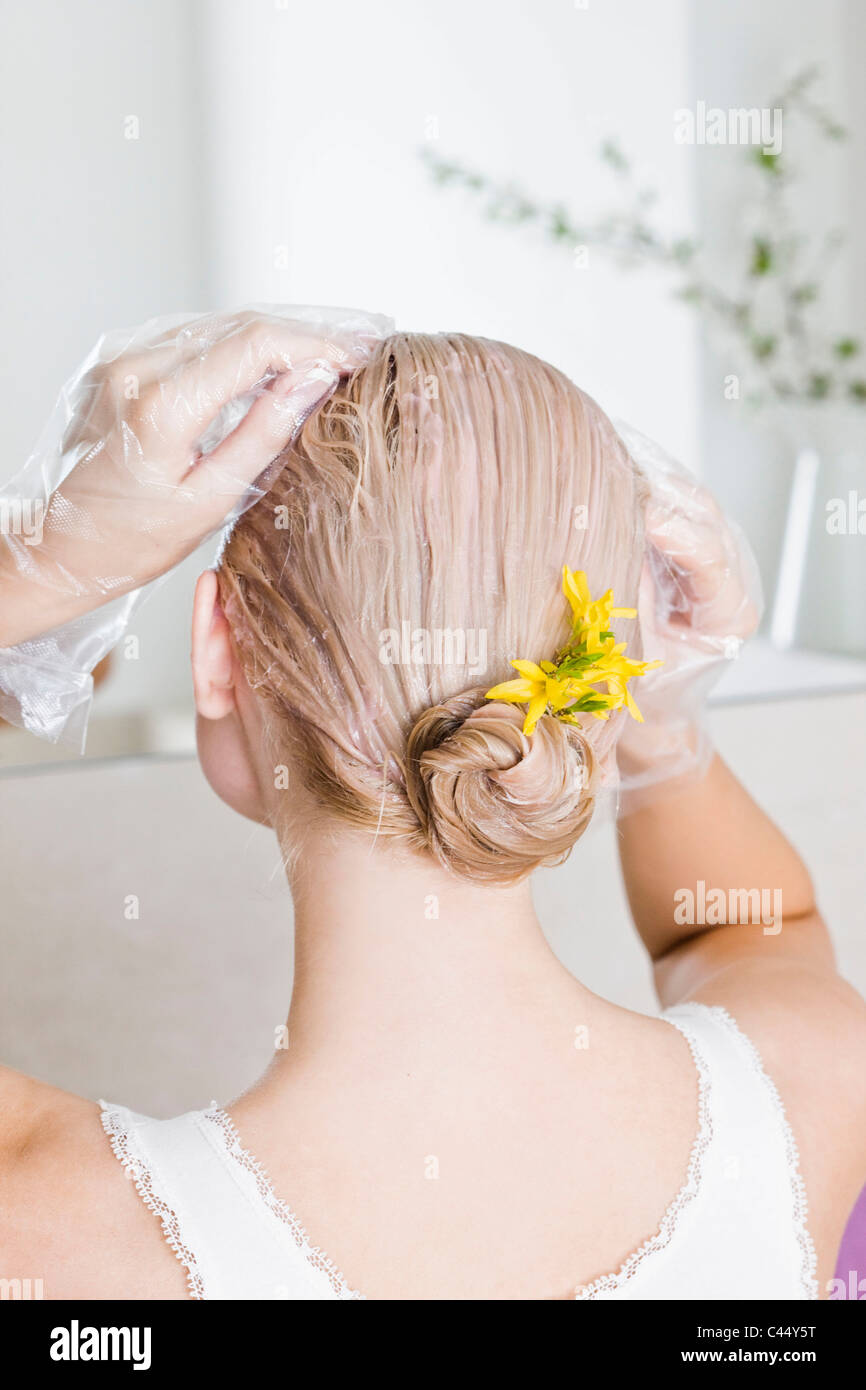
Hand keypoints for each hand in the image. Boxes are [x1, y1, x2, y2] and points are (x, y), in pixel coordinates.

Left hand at [1, 309, 382, 644]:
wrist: (63, 545)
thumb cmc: (131, 540)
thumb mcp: (212, 500)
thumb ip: (264, 434)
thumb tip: (314, 382)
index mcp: (162, 407)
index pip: (256, 345)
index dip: (314, 346)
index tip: (355, 358)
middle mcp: (138, 368)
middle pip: (240, 325)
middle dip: (303, 337)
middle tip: (354, 352)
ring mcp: (124, 360)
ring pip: (218, 326)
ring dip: (274, 338)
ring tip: (324, 358)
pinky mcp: (120, 362)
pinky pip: (192, 340)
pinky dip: (237, 347)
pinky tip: (271, 364)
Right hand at [618, 469, 761, 787]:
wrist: (656, 711)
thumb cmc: (646, 696)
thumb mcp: (635, 658)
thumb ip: (632, 604)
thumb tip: (613, 546)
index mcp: (730, 614)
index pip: (708, 556)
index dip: (671, 530)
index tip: (634, 511)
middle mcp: (733, 579)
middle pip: (706, 516)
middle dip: (660, 491)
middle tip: (611, 472)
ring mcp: (716, 559)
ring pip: (693, 502)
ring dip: (652, 481)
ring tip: (608, 463)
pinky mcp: (692, 548)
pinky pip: (676, 506)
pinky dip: (647, 488)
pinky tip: (614, 473)